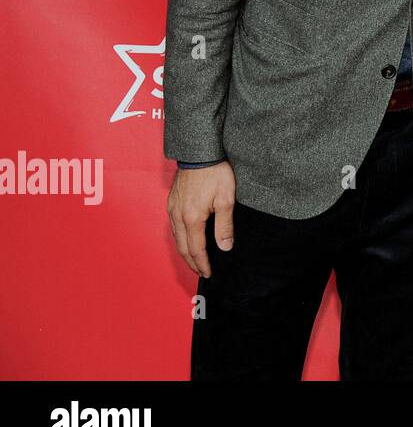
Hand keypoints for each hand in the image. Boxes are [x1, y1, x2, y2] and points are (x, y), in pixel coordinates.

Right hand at [167, 161, 236, 277]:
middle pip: (183, 247)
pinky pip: (173, 226)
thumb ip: (224, 226)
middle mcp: (177, 215)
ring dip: (185, 251)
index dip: (202, 263)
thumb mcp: (226, 200)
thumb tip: (225, 247)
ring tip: (195, 260)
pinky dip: (180, 238)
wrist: (200, 153)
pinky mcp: (172, 201)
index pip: (195, 249)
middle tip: (201, 272)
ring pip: (176, 237)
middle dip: (192, 262)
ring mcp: (172, 208)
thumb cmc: (216, 173)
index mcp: (191, 218)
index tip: (208, 273)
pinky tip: (187, 239)